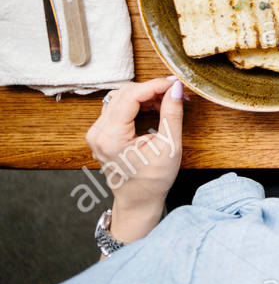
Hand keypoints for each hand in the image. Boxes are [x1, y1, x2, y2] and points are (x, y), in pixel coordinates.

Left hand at [85, 77, 184, 241]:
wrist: (137, 200)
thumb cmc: (153, 180)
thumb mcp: (169, 147)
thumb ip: (172, 114)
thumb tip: (177, 88)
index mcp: (111, 137)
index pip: (131, 96)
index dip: (156, 85)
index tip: (176, 83)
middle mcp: (98, 132)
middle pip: (124, 93)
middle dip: (152, 89)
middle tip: (176, 93)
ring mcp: (96, 132)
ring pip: (121, 97)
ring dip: (145, 94)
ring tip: (167, 101)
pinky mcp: (101, 131)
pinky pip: (118, 106)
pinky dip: (137, 102)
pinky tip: (154, 107)